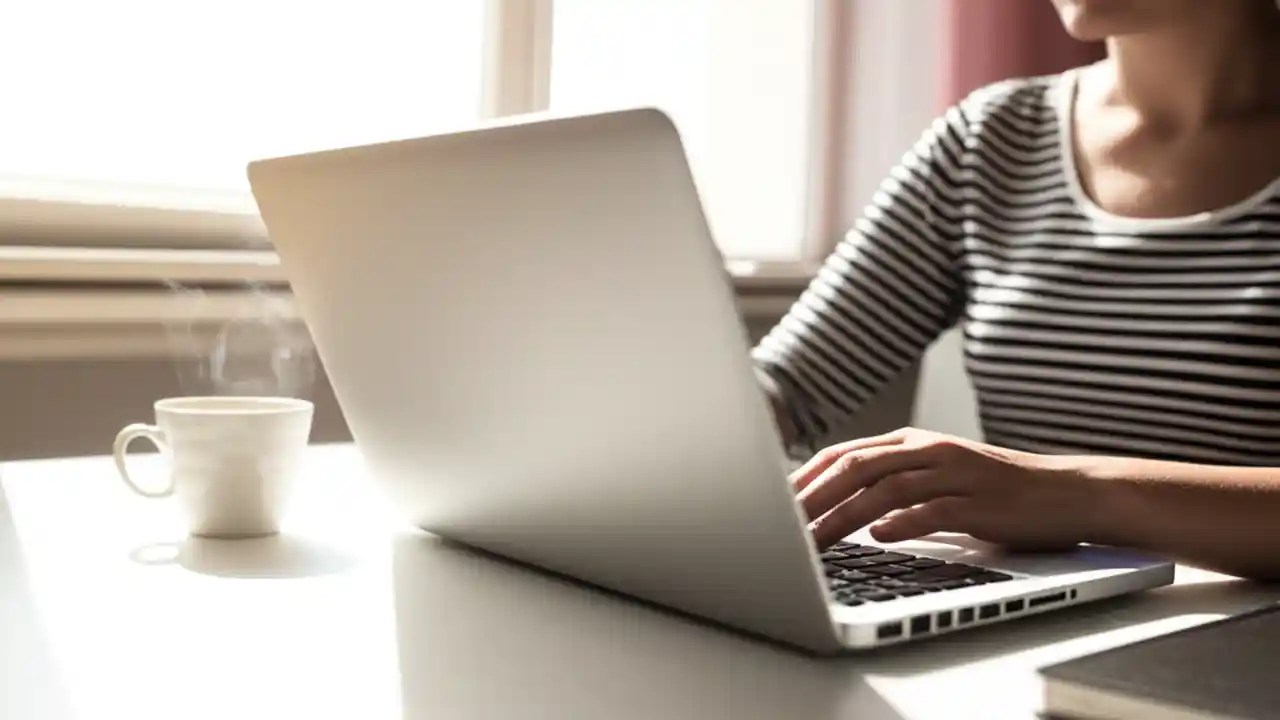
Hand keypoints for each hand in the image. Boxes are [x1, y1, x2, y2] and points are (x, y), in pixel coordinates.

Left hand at [791, 427, 1098, 550]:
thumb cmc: (996, 493)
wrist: (1068, 492)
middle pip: (856, 466)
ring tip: (811, 540)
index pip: (844, 454)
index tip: (771, 500)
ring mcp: (954, 473)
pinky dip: (903, 521)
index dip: (805, 476)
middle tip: (777, 522)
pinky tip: (878, 536)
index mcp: (912, 443)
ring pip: (885, 488)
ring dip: (843, 514)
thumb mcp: (937, 480)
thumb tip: (840, 510)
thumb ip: (893, 487)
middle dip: (812, 496)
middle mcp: (928, 451)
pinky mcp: (979, 501)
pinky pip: (933, 509)